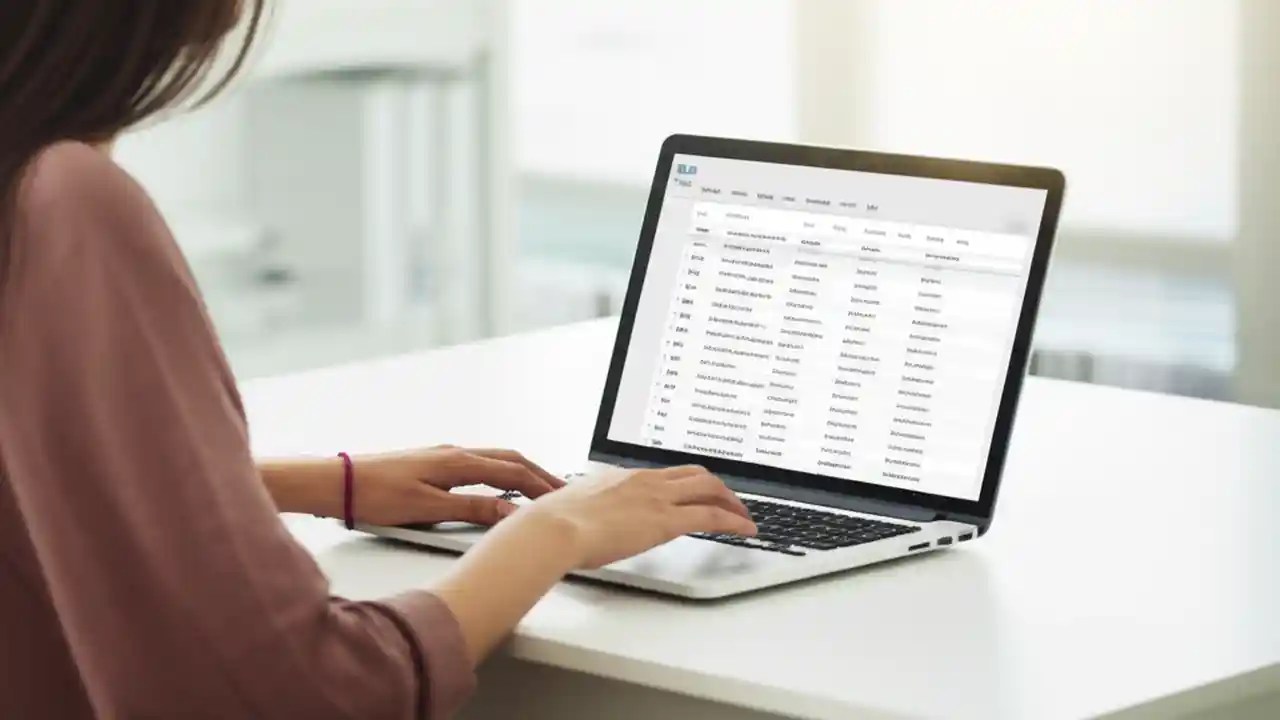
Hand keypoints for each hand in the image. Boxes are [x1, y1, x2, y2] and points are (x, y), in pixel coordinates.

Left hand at [349, 446, 564, 526]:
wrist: (339, 483)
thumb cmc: (377, 496)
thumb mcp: (429, 509)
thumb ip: (473, 510)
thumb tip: (512, 515)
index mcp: (459, 463)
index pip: (514, 473)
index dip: (541, 488)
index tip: (562, 501)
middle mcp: (456, 453)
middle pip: (510, 460)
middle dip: (539, 475)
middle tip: (561, 492)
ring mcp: (444, 456)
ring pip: (495, 459)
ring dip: (521, 472)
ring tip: (538, 489)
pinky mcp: (433, 464)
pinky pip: (479, 464)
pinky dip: (501, 473)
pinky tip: (499, 486)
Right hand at [518, 465, 756, 568]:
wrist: (555, 528)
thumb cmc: (554, 523)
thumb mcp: (572, 509)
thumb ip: (585, 512)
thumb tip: (577, 521)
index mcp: (623, 477)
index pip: (666, 475)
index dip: (686, 484)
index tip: (694, 495)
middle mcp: (644, 480)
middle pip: (694, 474)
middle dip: (717, 488)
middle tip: (729, 502)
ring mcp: (657, 497)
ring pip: (709, 488)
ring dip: (730, 502)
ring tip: (742, 517)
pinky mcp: (666, 520)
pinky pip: (712, 516)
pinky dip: (734, 521)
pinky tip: (746, 530)